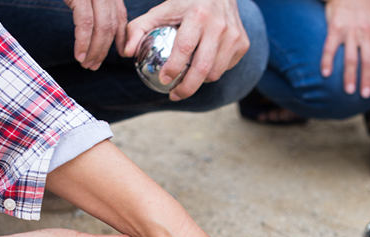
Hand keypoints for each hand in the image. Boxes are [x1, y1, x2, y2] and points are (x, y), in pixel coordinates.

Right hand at [64, 0, 127, 69]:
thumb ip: (95, 9)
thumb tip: (98, 29)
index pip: (120, 17)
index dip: (122, 37)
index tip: (122, 52)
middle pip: (110, 27)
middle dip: (103, 50)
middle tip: (94, 65)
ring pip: (101, 29)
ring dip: (94, 51)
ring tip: (86, 64)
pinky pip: (85, 24)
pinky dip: (83, 43)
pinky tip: (79, 55)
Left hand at [123, 0, 248, 100]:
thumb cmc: (185, 3)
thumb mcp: (161, 10)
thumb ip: (138, 28)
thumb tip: (126, 53)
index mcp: (198, 15)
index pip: (185, 48)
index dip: (174, 68)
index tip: (164, 80)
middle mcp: (219, 25)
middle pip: (203, 68)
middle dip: (187, 87)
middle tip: (174, 94)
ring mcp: (234, 36)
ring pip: (216, 72)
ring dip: (199, 82)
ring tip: (186, 82)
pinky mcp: (243, 43)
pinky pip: (225, 67)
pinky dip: (213, 72)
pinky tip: (203, 66)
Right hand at [322, 0, 369, 97]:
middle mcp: (367, 33)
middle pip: (369, 61)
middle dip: (368, 80)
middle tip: (366, 95)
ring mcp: (350, 31)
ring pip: (350, 58)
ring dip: (349, 76)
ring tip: (349, 91)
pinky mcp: (335, 28)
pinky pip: (330, 47)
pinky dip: (327, 60)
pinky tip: (325, 73)